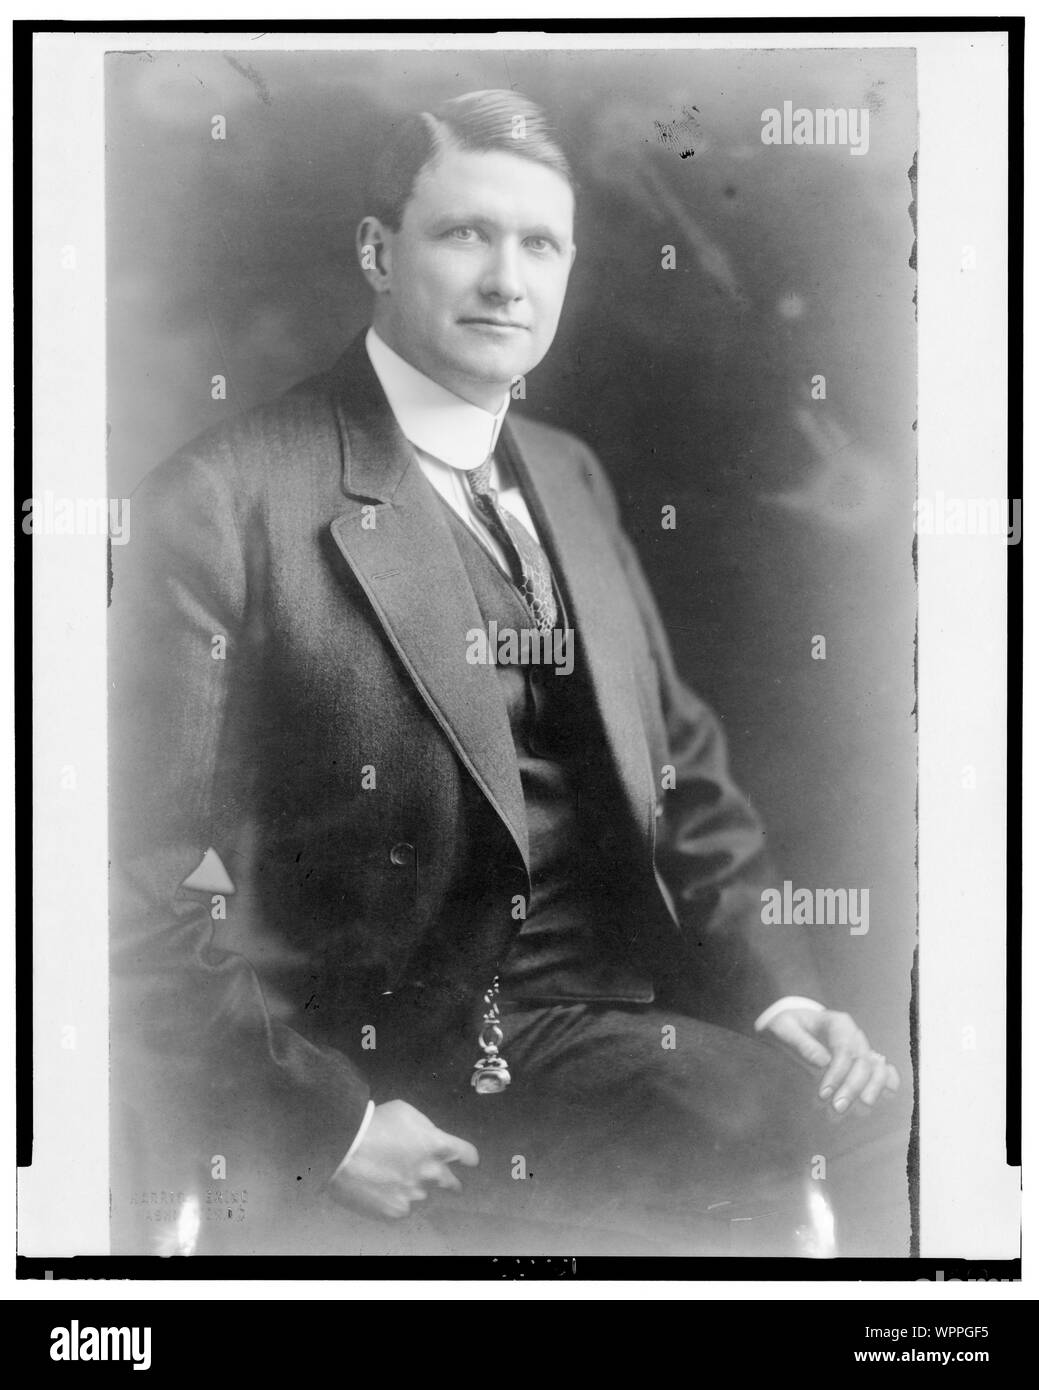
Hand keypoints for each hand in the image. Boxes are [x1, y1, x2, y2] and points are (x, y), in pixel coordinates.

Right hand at [329, 1099, 478, 1219]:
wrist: (344, 1148)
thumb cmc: (373, 1123)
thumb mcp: (407, 1112)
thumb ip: (425, 1129)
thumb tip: (428, 1140)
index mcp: (438, 1145)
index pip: (467, 1154)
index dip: (468, 1157)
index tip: (469, 1161)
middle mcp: (432, 1172)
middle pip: (452, 1182)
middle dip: (450, 1181)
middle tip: (446, 1182)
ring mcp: (415, 1194)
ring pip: (422, 1194)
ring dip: (415, 1187)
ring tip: (395, 1179)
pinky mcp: (397, 1211)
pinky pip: (402, 1207)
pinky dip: (395, 1199)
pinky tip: (381, 1189)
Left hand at [763, 1008, 899, 1113]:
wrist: (794, 1027)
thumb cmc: (788, 1027)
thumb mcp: (785, 1029)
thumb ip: (801, 1043)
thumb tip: (823, 1062)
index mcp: (837, 1023)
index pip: (845, 1048)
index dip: (838, 1073)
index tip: (823, 1094)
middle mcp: (854, 1035)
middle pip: (863, 1060)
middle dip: (853, 1086)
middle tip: (837, 1108)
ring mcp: (863, 1049)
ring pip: (879, 1068)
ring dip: (872, 1089)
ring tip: (861, 1108)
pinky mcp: (865, 1063)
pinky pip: (885, 1072)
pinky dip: (886, 1085)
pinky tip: (880, 1101)